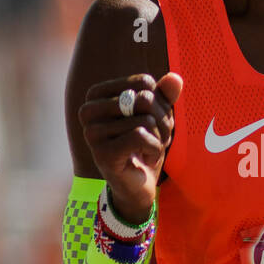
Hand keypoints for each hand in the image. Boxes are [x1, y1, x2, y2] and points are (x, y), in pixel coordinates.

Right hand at [78, 72, 182, 221]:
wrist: (138, 185)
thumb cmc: (145, 145)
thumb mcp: (158, 115)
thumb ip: (165, 95)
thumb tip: (175, 78)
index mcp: (97, 94)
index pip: (144, 83)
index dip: (159, 102)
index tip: (150, 122)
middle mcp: (88, 110)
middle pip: (145, 99)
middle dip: (161, 121)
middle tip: (152, 138)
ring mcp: (92, 132)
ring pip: (145, 119)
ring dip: (158, 138)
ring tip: (146, 150)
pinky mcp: (102, 152)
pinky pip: (141, 136)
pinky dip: (154, 149)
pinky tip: (145, 159)